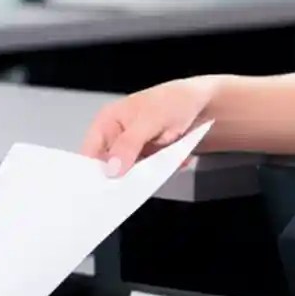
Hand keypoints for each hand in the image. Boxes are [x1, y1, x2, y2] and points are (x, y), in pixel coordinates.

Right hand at [80, 77, 220, 176]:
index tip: (99, 193)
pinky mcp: (148, 159)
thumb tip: (111, 170)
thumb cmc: (173, 102)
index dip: (91, 174)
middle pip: (108, 169)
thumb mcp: (149, 120)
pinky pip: (147, 175)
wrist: (205, 104)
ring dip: (145, 176)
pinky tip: (175, 163)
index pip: (89, 154)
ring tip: (161, 165)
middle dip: (121, 179)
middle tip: (132, 189)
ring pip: (129, 175)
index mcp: (107, 122)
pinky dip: (159, 174)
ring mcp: (133, 151)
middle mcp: (116, 138)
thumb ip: (129, 144)